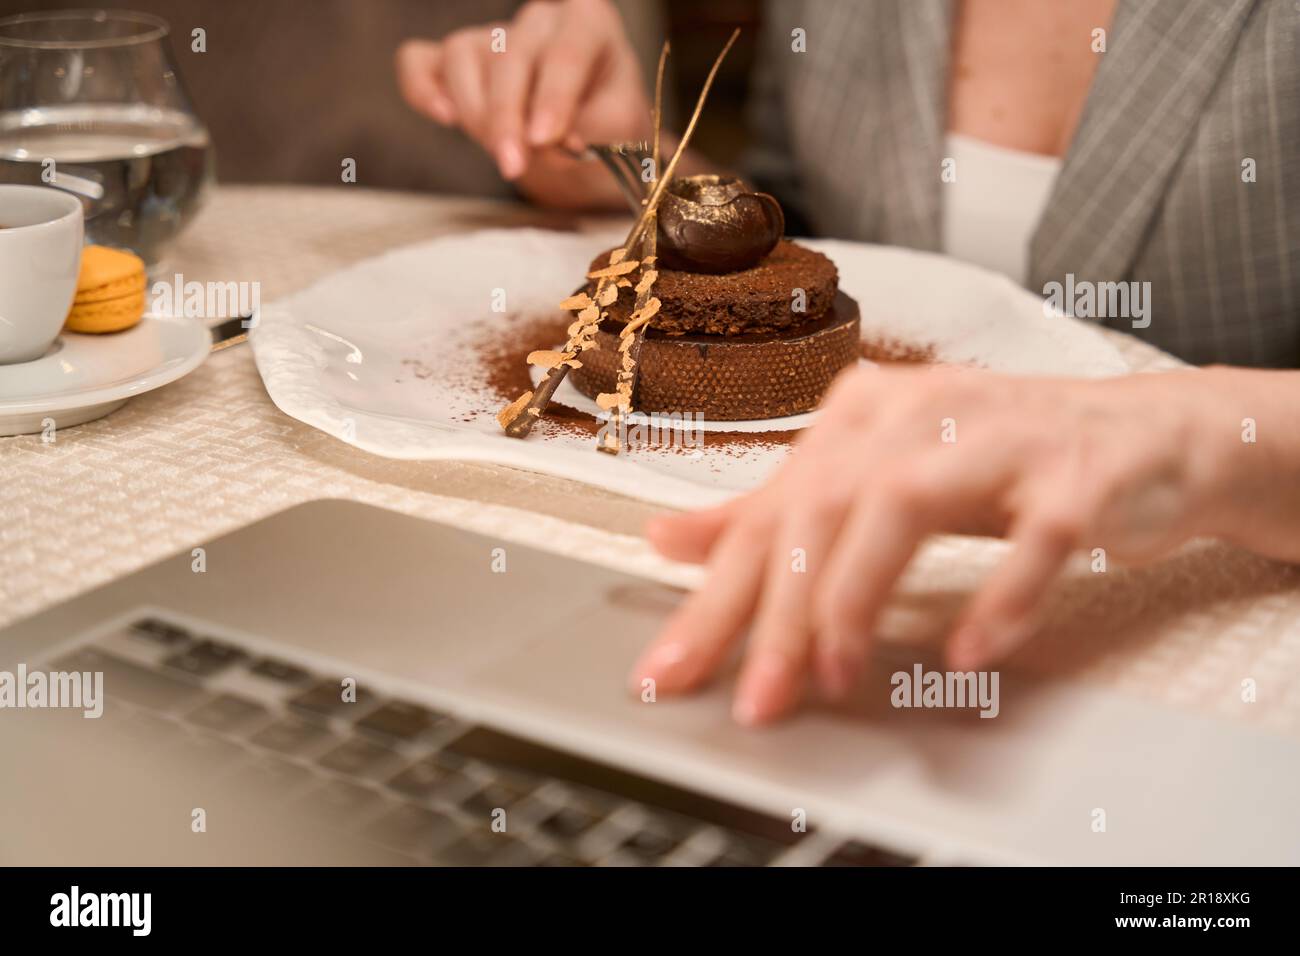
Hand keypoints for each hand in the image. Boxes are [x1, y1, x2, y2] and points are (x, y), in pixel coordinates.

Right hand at [395, 0, 649, 206]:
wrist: (589, 142)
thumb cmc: (607, 128)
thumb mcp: (618, 133)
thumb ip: (591, 133)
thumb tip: (545, 144)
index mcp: (588, 24)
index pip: (566, 53)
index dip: (553, 98)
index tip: (543, 140)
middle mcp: (540, 21)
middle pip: (510, 59)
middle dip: (508, 119)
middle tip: (513, 166)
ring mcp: (494, 36)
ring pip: (463, 58)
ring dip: (475, 113)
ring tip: (501, 153)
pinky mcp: (459, 61)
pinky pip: (419, 61)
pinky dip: (421, 88)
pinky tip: (444, 117)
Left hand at [631, 364, 1299, 725]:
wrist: (1144, 436)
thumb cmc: (996, 463)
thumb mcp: (872, 480)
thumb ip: (776, 513)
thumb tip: (668, 541)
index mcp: (862, 414)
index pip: (769, 510)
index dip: (714, 594)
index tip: (674, 669)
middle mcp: (920, 412)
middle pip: (822, 507)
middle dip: (779, 613)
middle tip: (759, 696)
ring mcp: (1001, 437)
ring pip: (902, 506)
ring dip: (859, 598)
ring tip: (836, 672)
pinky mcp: (1078, 475)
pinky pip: (1035, 538)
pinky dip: (998, 596)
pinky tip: (967, 651)